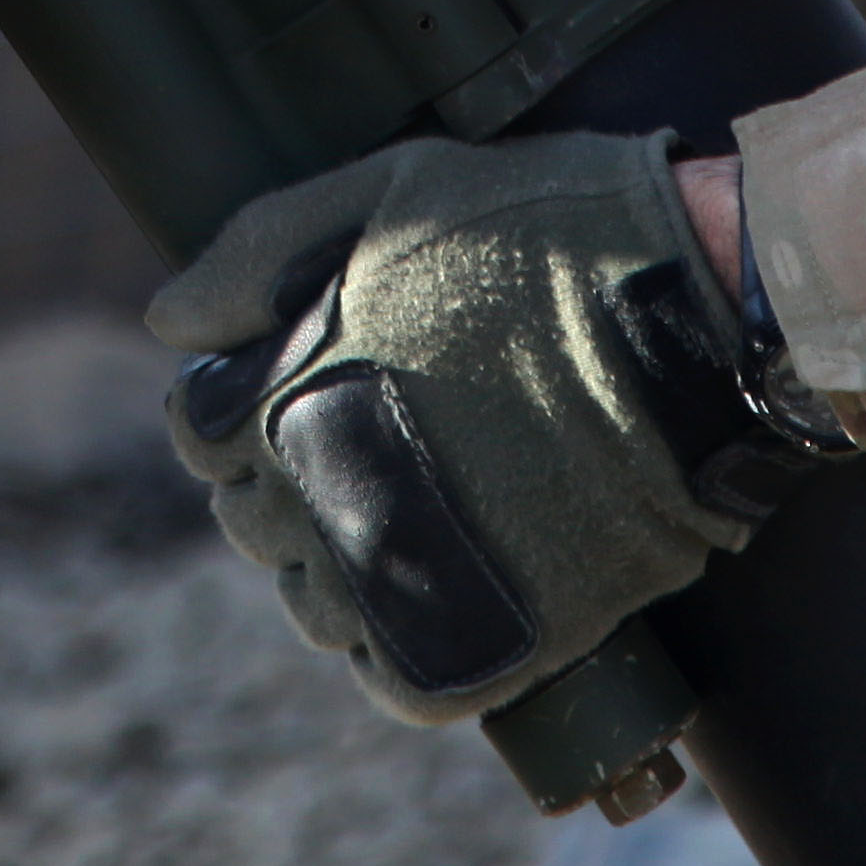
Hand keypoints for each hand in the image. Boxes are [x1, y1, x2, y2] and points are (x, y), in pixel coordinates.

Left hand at [146, 132, 829, 725]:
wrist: (695, 323)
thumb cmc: (546, 235)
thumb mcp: (393, 189)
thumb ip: (265, 247)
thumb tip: (169, 316)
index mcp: (290, 392)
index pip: (199, 435)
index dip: (236, 408)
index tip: (286, 387)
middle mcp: (329, 494)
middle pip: (252, 521)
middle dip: (282, 481)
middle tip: (361, 439)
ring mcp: (408, 576)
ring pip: (317, 606)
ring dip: (337, 564)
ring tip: (404, 508)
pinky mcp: (488, 641)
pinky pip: (394, 676)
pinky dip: (396, 643)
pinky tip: (432, 584)